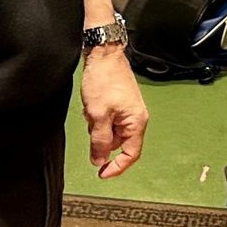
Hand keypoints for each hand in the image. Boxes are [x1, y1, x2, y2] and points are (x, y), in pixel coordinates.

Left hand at [80, 46, 148, 178]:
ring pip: (112, 132)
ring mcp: (128, 110)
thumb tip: (99, 160)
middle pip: (120, 143)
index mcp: (136, 122)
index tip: (101, 173)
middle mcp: (136, 118)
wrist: (103, 54)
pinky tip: (92, 105)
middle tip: (90, 126)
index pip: (131, 155)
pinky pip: (109, 120)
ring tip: (91, 110)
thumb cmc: (104, 79)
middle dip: (102, 140)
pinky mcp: (121, 103)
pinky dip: (99, 118)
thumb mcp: (98, 115)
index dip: (116, 167)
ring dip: (98, 128)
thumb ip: (99, 141)